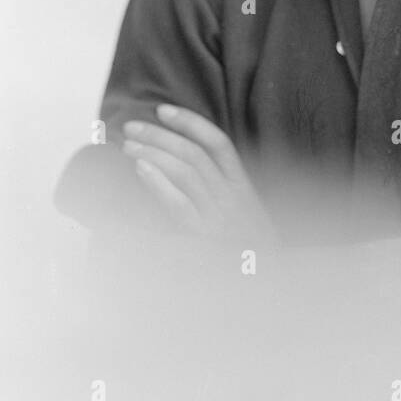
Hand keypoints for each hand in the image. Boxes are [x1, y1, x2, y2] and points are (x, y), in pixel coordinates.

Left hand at [122, 104, 276, 244]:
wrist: (271, 291)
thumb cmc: (253, 259)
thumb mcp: (246, 221)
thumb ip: (224, 197)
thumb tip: (185, 173)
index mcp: (244, 189)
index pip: (218, 144)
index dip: (190, 122)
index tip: (162, 109)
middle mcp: (233, 199)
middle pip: (195, 154)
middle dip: (161, 135)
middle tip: (131, 126)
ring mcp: (220, 218)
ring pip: (186, 172)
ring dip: (154, 153)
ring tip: (128, 145)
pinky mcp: (206, 240)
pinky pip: (181, 205)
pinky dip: (159, 183)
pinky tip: (140, 169)